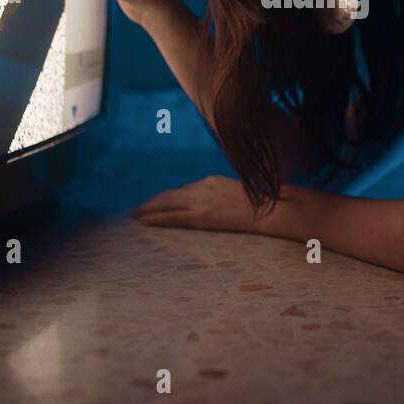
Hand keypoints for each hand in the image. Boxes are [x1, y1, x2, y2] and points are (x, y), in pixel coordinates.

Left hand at [130, 176, 257, 232]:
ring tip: (136, 216)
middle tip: (136, 210)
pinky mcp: (202, 216)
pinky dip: (156, 218)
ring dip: (149, 210)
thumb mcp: (235, 192)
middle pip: (170, 195)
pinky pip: (173, 217)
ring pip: (167, 204)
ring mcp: (201, 202)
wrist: (268, 209)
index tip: (158, 203)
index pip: (184, 190)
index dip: (168, 199)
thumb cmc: (257, 203)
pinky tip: (145, 222)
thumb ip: (218, 195)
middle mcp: (202, 188)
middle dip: (152, 202)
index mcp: (210, 181)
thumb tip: (210, 204)